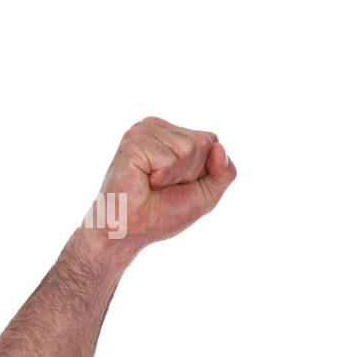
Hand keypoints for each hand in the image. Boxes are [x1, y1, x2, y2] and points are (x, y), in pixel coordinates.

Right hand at [81, 116, 235, 254]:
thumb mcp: (207, 193)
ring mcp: (142, 131)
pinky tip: (143, 181)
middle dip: (191, 173)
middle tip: (163, 186)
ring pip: (189, 148)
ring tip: (152, 184)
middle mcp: (156, 126)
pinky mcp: (132, 142)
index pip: (211, 140)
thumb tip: (219, 147)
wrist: (132, 230)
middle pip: (203, 142)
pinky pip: (169, 159)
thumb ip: (224, 172)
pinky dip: (162, 178)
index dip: (203, 171)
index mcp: (171, 133)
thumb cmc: (164, 212)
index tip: (178, 183)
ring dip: (175, 176)